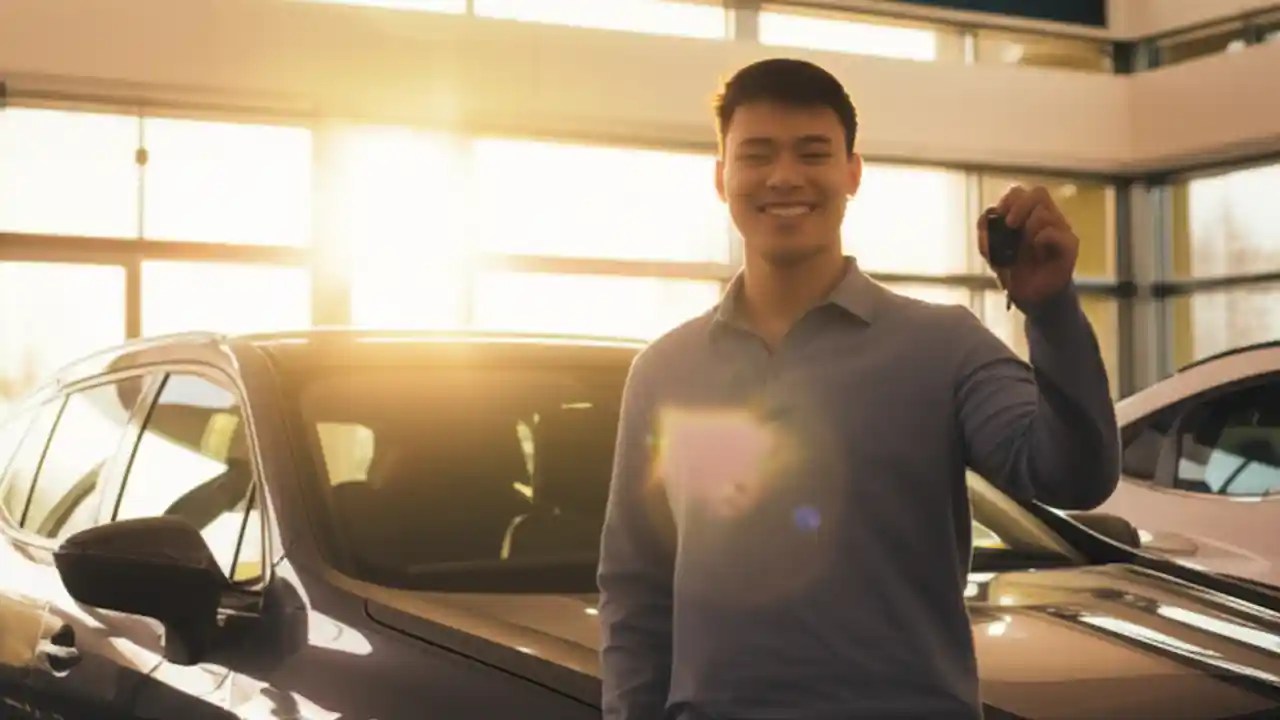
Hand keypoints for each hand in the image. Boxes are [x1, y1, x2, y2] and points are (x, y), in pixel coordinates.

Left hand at [978, 185, 1078, 306]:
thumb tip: (986, 217)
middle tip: (1010, 225)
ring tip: (1024, 248)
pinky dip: (1041, 239)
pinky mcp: (1069, 245)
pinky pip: (1056, 233)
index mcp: (1028, 215)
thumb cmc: (1015, 272)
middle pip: (1038, 193)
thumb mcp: (992, 253)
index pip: (1020, 192)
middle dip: (1019, 206)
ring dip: (1028, 229)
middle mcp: (1047, 217)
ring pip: (1045, 213)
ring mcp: (1060, 229)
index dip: (1007, 200)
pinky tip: (1036, 252)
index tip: (998, 217)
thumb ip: (986, 234)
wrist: (1032, 298)